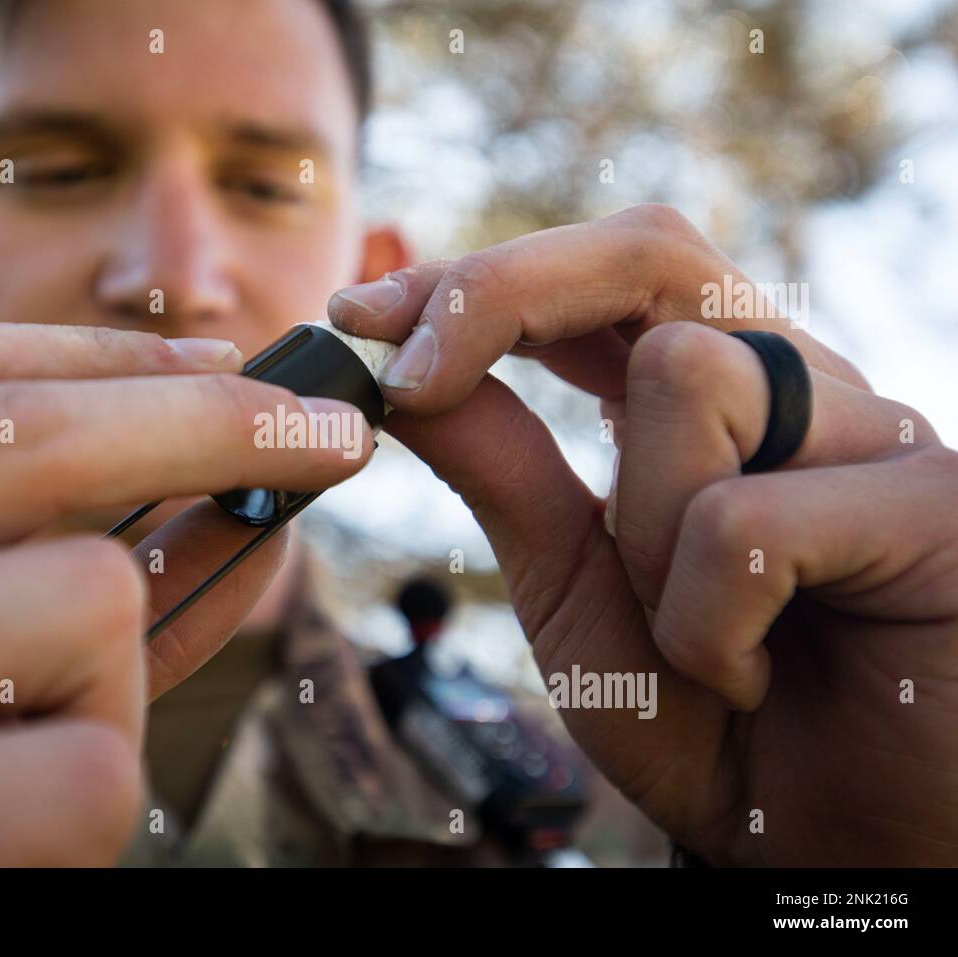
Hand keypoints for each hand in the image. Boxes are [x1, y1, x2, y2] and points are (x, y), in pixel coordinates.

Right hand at [0, 313, 370, 863]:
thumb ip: (23, 583)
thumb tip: (244, 517)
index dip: (102, 356)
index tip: (224, 360)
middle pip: (23, 435)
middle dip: (214, 423)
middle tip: (335, 436)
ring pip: (84, 595)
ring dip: (118, 681)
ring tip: (34, 754)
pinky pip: (86, 765)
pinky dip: (101, 788)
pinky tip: (24, 832)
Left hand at [329, 204, 957, 865]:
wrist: (816, 846)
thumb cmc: (705, 721)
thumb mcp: (570, 584)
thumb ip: (503, 466)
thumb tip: (400, 367)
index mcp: (721, 400)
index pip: (601, 273)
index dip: (478, 278)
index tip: (359, 318)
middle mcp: (802, 391)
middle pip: (650, 250)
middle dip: (505, 296)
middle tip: (412, 374)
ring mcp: (878, 436)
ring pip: (689, 381)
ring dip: (639, 536)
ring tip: (697, 639)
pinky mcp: (938, 505)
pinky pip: (746, 519)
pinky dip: (707, 624)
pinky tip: (754, 676)